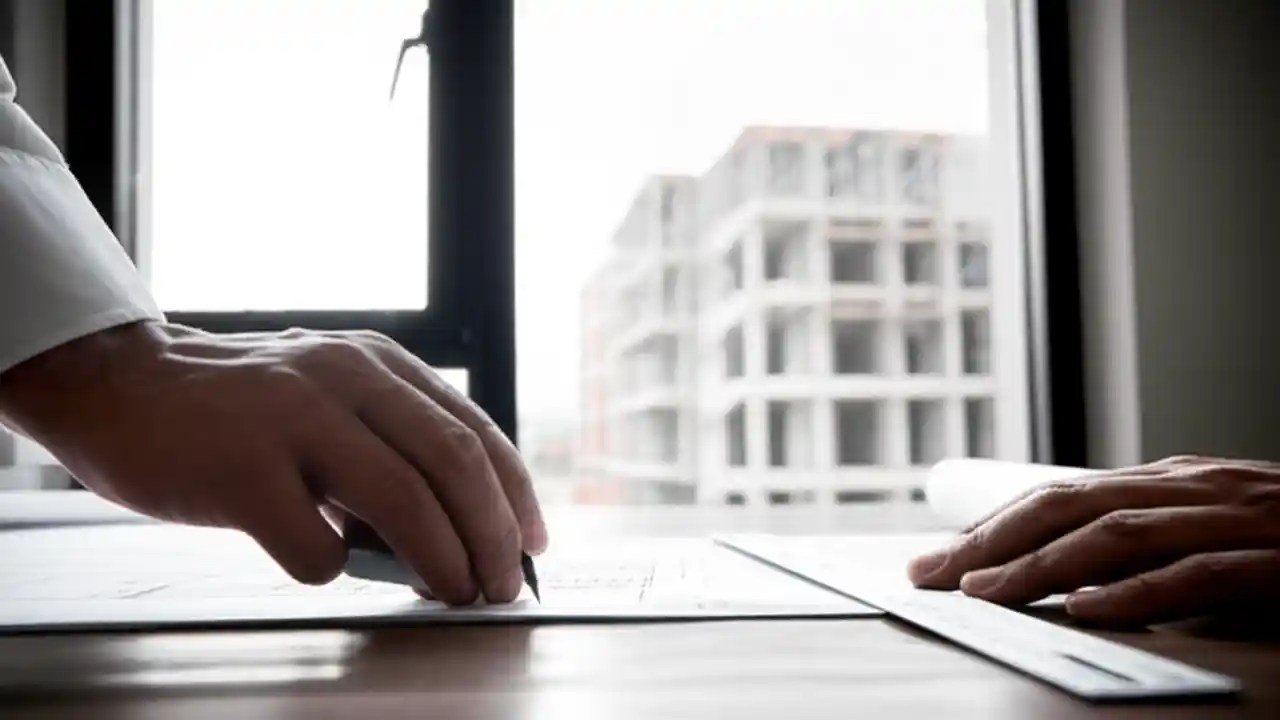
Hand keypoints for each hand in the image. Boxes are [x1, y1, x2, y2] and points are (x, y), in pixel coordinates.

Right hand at [0, 321, 546, 605]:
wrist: (120, 386)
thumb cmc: (235, 407)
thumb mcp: (325, 394)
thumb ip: (386, 440)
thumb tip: (458, 527)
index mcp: (375, 361)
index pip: (473, 429)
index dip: (515, 493)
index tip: (532, 542)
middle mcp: (344, 376)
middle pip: (453, 465)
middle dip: (493, 537)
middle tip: (502, 587)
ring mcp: (292, 417)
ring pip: (403, 502)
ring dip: (442, 560)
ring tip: (452, 594)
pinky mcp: (242, 467)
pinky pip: (314, 547)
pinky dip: (332, 571)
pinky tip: (320, 564)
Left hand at [906, 456, 1279, 625]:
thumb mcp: (1210, 531)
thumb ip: (1147, 547)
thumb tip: (1067, 583)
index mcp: (1170, 481)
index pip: (1058, 495)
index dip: (990, 526)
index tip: (934, 559)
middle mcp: (1192, 487)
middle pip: (1068, 506)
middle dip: (990, 541)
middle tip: (931, 576)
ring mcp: (1236, 517)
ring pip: (1118, 534)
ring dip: (1042, 566)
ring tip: (986, 594)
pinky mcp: (1279, 559)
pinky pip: (1200, 573)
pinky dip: (1138, 593)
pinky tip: (1088, 611)